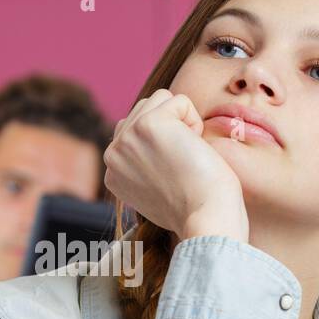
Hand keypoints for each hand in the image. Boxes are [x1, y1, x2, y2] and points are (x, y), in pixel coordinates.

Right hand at [104, 89, 248, 242]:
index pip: (134, 131)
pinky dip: (195, 121)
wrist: (206, 218)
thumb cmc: (195, 208)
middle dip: (172, 128)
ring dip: (183, 122)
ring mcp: (127, 138)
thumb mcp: (158, 190)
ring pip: (160, 100)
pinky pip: (179, 101)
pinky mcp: (148, 124)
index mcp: (113, 172)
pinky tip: (193, 149)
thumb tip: (156, 146)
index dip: (164, 143)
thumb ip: (146, 166)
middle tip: (183, 164)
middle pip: (145, 110)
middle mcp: (113, 154)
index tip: (175, 174)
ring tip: (188, 155)